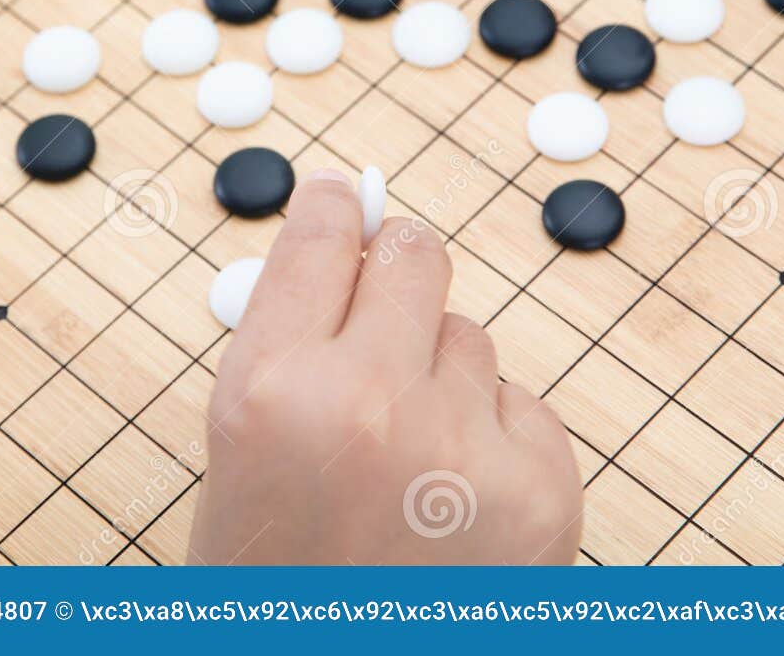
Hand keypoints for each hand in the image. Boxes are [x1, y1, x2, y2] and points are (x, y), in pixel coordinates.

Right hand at [188, 170, 582, 564]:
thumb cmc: (283, 584)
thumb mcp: (241, 456)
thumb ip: (287, 338)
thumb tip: (344, 223)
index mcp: (268, 390)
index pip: (322, 235)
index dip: (337, 209)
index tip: (346, 199)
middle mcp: (366, 403)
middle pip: (414, 253)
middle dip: (397, 276)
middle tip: (384, 323)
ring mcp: (462, 446)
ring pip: (471, 335)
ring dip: (443, 376)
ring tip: (409, 464)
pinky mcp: (542, 489)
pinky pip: (523, 403)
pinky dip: (495, 438)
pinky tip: (457, 503)